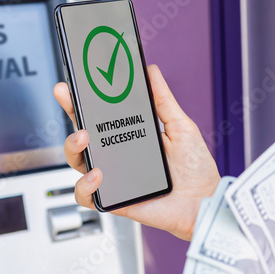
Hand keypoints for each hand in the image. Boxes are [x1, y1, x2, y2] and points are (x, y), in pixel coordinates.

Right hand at [52, 64, 219, 239]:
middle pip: (81, 132)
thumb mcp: (180, 126)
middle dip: (70, 112)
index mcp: (128, 135)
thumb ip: (163, 100)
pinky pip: (86, 195)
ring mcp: (112, 177)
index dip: (82, 98)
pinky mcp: (113, 200)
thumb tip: (150, 71)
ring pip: (76, 161)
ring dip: (72, 147)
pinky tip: (98, 174)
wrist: (205, 202)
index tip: (73, 82)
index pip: (98, 114)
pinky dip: (85, 185)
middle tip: (69, 98)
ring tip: (84, 138)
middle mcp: (116, 155)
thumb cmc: (195, 169)